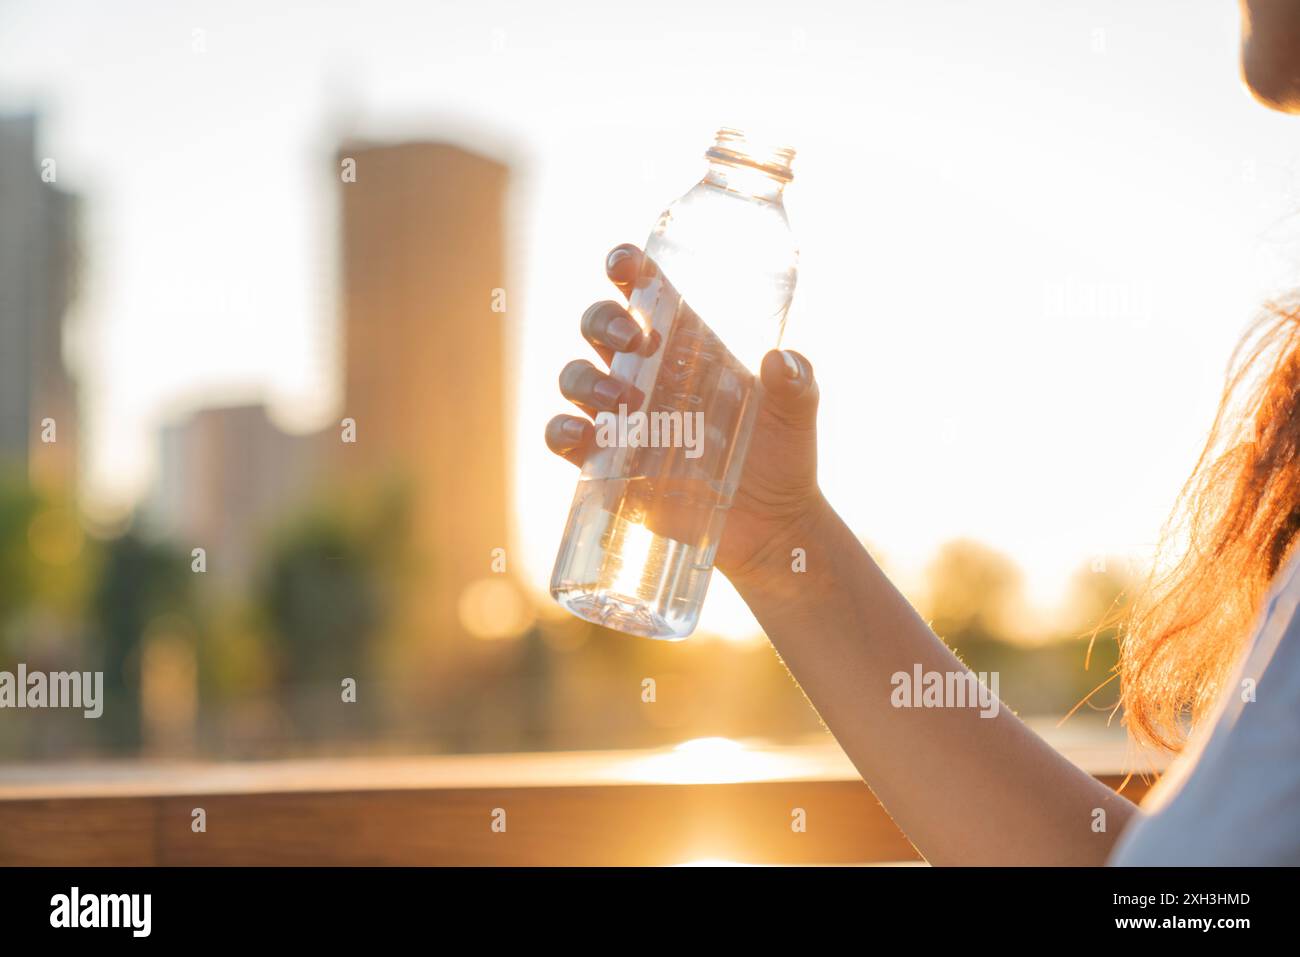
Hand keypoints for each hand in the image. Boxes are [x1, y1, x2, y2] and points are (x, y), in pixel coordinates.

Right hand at [545, 243, 826, 584]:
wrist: (768, 527)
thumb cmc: (782, 458)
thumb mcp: (797, 417)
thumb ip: (797, 385)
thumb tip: (780, 362)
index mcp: (685, 343)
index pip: (644, 291)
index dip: (626, 267)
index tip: (625, 264)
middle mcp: (644, 372)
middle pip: (598, 325)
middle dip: (604, 320)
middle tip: (635, 342)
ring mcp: (619, 417)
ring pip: (575, 376)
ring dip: (585, 379)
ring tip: (621, 402)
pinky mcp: (604, 462)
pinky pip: (563, 437)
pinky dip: (561, 431)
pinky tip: (582, 436)